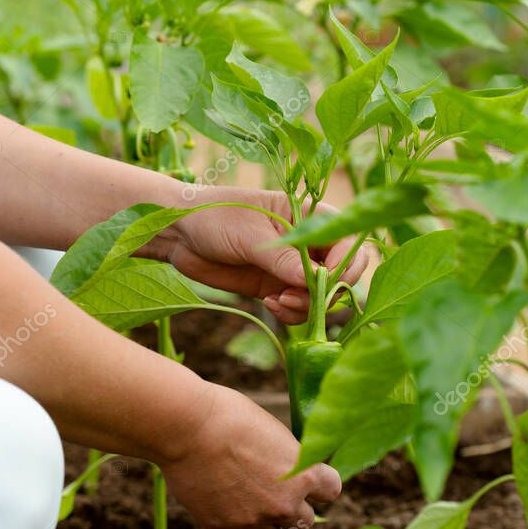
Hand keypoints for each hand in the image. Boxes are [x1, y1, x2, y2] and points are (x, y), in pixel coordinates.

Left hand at [160, 186, 368, 324]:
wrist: (179, 231)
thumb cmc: (215, 215)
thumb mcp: (250, 234)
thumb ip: (283, 259)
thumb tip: (315, 281)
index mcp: (309, 215)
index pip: (348, 242)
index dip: (345, 264)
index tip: (324, 279)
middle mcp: (306, 242)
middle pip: (342, 273)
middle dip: (326, 291)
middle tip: (298, 297)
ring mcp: (291, 266)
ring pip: (320, 296)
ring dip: (307, 306)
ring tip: (279, 301)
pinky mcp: (275, 285)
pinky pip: (298, 307)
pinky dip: (292, 312)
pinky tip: (271, 304)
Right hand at [160, 382, 340, 528]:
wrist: (186, 427)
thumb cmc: (228, 415)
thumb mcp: (272, 430)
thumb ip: (287, 458)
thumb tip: (289, 469)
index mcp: (303, 475)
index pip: (331, 491)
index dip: (318, 484)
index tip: (307, 479)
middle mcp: (284, 505)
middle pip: (303, 522)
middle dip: (290, 508)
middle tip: (270, 490)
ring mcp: (253, 522)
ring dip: (261, 522)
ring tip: (242, 496)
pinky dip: (232, 528)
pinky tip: (222, 504)